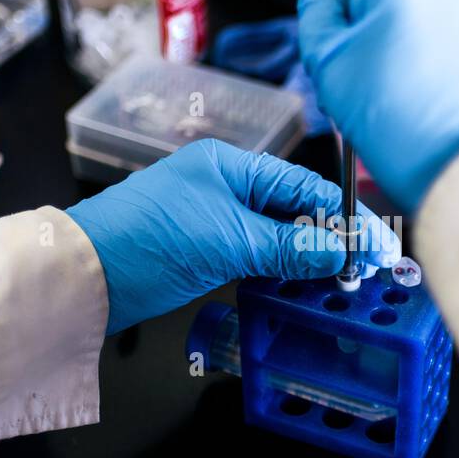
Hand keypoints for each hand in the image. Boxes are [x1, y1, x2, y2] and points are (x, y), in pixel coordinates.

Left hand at [66, 140, 400, 333]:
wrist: (83, 277)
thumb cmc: (148, 242)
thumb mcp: (228, 242)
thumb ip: (289, 247)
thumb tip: (340, 252)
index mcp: (231, 166)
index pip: (304, 187)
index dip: (344, 218)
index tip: (375, 247)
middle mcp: (225, 187)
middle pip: (294, 211)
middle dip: (330, 240)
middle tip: (365, 273)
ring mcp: (212, 220)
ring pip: (276, 237)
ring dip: (307, 260)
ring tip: (342, 287)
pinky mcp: (201, 252)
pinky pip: (255, 258)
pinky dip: (279, 273)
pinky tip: (301, 291)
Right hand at [298, 0, 458, 211]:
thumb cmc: (414, 128)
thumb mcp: (333, 73)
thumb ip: (316, 26)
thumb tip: (317, 3)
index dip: (347, 43)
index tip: (354, 77)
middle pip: (403, 13)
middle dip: (391, 50)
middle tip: (387, 102)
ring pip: (443, 35)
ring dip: (428, 65)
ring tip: (425, 113)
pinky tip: (457, 114)